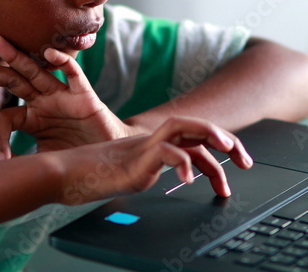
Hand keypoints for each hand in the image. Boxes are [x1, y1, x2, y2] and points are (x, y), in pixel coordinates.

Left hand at [0, 35, 136, 159]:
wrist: (110, 158)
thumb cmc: (77, 158)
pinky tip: (49, 52)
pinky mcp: (84, 96)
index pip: (7, 116)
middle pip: (15, 83)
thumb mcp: (45, 162)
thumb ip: (25, 163)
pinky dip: (63, 62)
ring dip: (18, 58)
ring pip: (37, 72)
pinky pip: (73, 74)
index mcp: (32, 119)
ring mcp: (63, 96)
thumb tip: (1, 173)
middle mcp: (44, 102)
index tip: (0, 158)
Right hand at [47, 116, 253, 203]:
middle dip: (227, 141)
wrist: (61, 175)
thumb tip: (170, 178)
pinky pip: (165, 154)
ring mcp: (143, 149)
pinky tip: (190, 179)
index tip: (238, 164)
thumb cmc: (89, 177)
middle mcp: (151, 142)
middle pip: (195, 128)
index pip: (193, 138)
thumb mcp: (129, 176)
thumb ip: (149, 173)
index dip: (219, 147)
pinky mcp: (135, 160)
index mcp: (152, 146)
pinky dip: (182, 163)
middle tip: (246, 161)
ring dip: (212, 139)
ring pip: (184, 130)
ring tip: (230, 157)